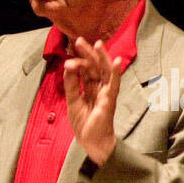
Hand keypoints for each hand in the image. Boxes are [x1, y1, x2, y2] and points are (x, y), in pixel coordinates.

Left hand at [62, 37, 121, 165]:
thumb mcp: (72, 101)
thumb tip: (67, 66)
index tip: (69, 56)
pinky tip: (116, 61)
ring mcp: (107, 92)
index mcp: (91, 88)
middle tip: (79, 41)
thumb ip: (71, 84)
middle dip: (88, 53)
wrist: (90, 141)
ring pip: (105, 71)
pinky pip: (114, 84)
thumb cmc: (84, 123)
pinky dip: (116, 72)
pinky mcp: (110, 99)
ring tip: (97, 44)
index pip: (86, 70)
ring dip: (101, 57)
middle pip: (95, 66)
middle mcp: (100, 87)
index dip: (78, 61)